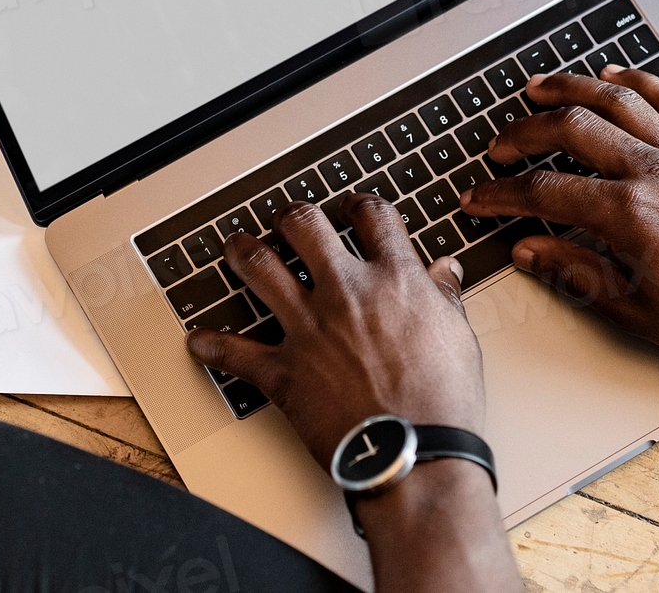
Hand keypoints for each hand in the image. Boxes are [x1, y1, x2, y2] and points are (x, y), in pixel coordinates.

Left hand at [185, 193, 484, 470]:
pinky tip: (200, 339)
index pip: (373, 216)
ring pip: (260, 269)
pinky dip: (214, 346)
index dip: (361, 204)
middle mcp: (345, 292)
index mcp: (393, 278)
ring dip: (243, 253)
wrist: (415, 454)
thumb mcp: (458, 336)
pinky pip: (236, 353)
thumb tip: (444, 272)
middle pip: (305, 226)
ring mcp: (309, 328)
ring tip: (236, 246)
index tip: (354, 207)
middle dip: (293, 216)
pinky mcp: (284, 370)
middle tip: (289, 219)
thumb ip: (444, 296)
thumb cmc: (442, 401)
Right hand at [461, 66, 658, 364]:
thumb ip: (576, 274)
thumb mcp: (638, 311)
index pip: (545, 191)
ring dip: (569, 88)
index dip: (502, 194)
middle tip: (499, 148)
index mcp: (632, 216)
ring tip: (536, 88)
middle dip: (523, 133)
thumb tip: (530, 250)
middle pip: (571, 129)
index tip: (480, 198)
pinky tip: (613, 73)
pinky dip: (637, 80)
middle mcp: (654, 172)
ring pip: (616, 99)